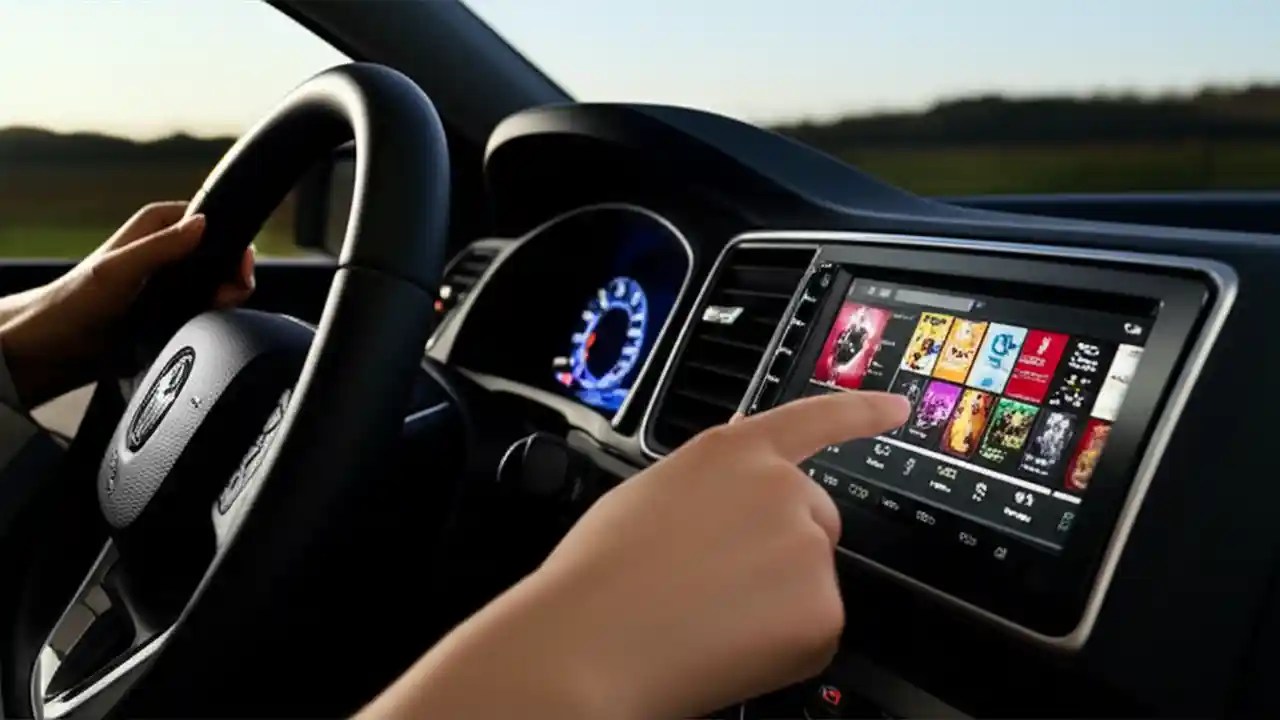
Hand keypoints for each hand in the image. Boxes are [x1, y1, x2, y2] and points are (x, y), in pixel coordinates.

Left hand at [0, 202, 254, 406]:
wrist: (55, 349)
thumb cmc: (75, 303)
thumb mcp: (119, 269)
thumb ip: (162, 245)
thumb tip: (204, 224)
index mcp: (157, 225)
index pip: (212, 219)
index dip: (232, 241)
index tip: (239, 266)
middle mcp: (168, 249)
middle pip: (223, 255)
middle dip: (232, 277)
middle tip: (225, 297)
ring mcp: (172, 281)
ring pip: (220, 284)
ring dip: (224, 300)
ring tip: (211, 313)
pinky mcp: (173, 309)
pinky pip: (209, 309)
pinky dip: (213, 317)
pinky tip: (203, 326)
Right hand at [360, 391, 909, 719]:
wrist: (588, 643)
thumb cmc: (599, 576)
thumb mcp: (650, 495)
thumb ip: (710, 483)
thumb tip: (733, 493)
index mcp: (734, 453)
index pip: (816, 419)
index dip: (861, 412)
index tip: (896, 409)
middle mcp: (781, 489)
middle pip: (815, 518)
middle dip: (783, 549)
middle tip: (718, 582)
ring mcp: (806, 547)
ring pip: (810, 578)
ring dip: (776, 599)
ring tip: (705, 613)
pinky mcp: (822, 610)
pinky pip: (814, 629)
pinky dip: (782, 646)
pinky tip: (725, 644)